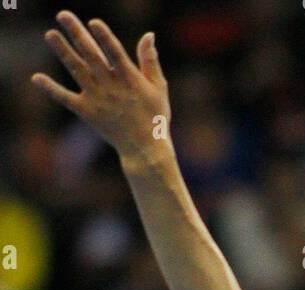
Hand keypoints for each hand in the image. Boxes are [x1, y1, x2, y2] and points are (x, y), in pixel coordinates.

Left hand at [32, 12, 169, 161]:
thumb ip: (150, 61)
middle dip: (77, 34)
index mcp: (129, 79)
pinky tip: (36, 78)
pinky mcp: (87, 112)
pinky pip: (66, 99)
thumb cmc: (155, 116)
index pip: (115, 53)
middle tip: (62, 15)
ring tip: (50, 34)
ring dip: (62, 52)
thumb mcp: (158, 88)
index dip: (104, 37)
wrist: (144, 149)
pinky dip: (51, 89)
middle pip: (91, 55)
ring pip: (77, 71)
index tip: (93, 22)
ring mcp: (97, 99)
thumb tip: (149, 34)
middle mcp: (111, 87)